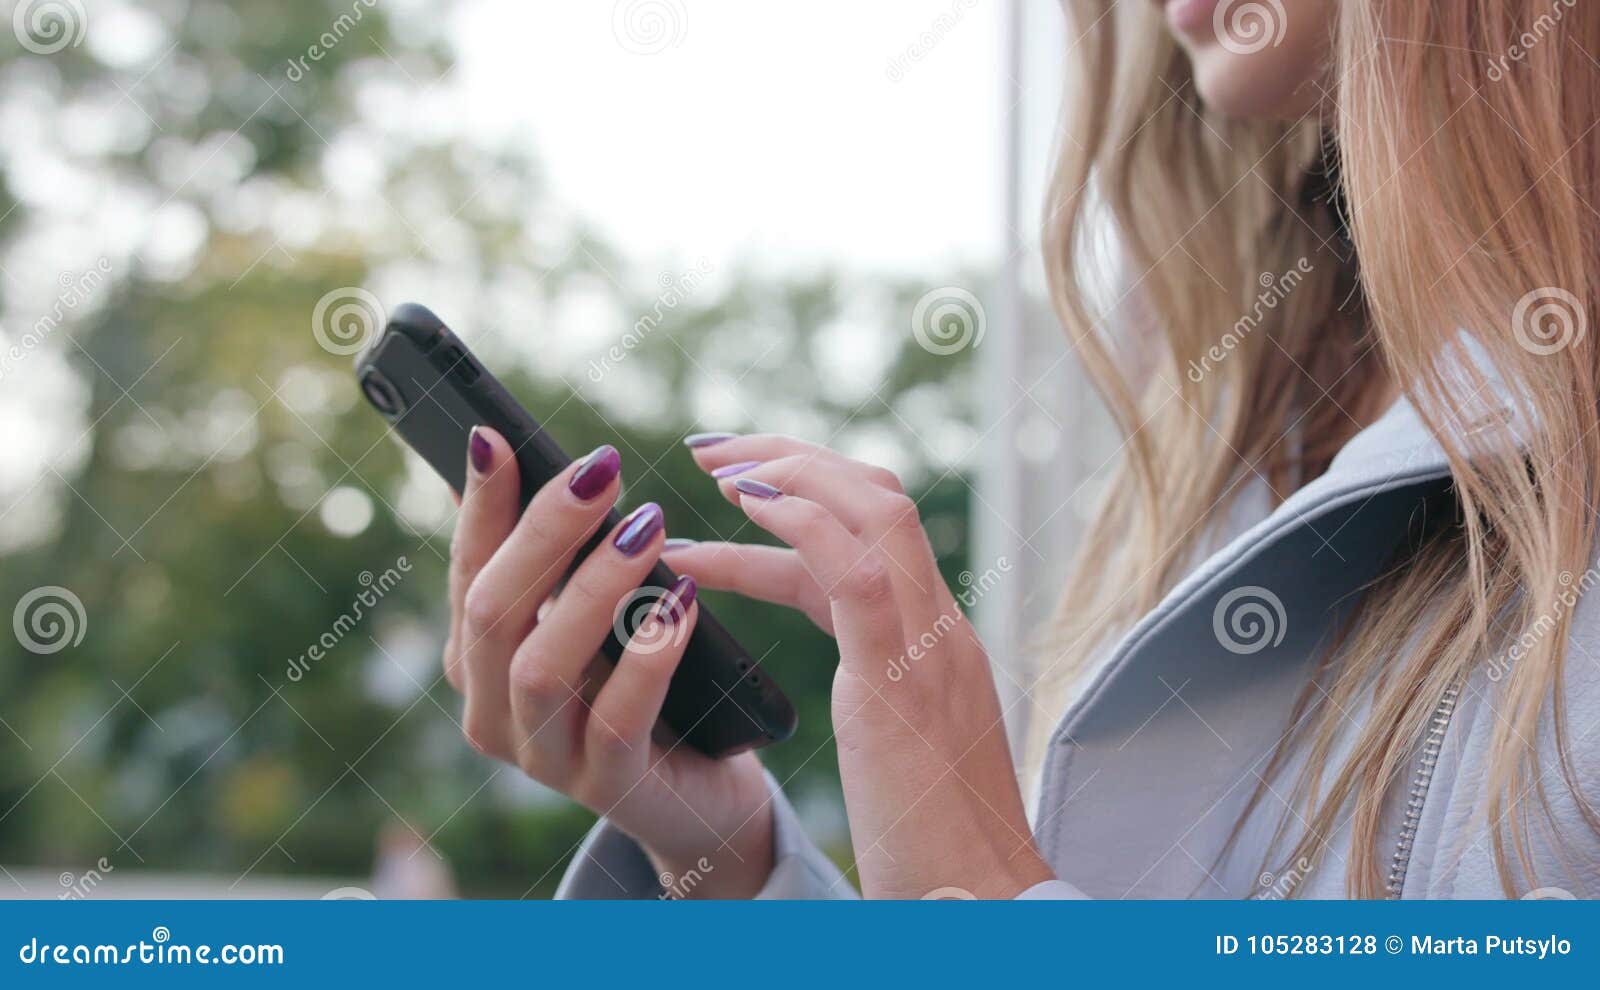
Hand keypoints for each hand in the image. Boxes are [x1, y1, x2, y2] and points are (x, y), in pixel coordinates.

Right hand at [443, 427, 772, 897]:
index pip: (467, 570)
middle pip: (493, 613)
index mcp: (477, 661)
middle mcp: (491, 712)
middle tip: (600, 469)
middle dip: (544, 533)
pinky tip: (680, 607)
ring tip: (648, 526)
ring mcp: (543, 759)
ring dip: (594, 588)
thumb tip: (507, 454)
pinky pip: (617, 722)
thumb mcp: (592, 616)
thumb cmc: (642, 684)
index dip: (481, 504)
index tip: (497, 435)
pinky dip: (647, 659)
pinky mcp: (609, 788)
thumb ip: (552, 558)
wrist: (701, 791)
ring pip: (542, 668)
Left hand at [667, 434, 1054, 898]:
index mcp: (935, 645)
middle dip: (793, 458)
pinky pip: (857, 569)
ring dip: (791, 471)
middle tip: (713, 450)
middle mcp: (940, 629)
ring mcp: (931, 647)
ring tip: (714, 467)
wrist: (979, 906)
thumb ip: (882, 697)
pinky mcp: (906, 678)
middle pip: (879, 497)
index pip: (871, 541)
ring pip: (877, 508)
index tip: (738, 489)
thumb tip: (852, 683)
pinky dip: (801, 520)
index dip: (803, 503)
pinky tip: (743, 505)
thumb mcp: (901, 753)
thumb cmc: (934, 852)